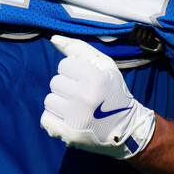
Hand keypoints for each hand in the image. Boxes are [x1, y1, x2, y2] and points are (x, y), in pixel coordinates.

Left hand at [41, 35, 155, 158]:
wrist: (127, 127)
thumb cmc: (113, 92)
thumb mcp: (104, 65)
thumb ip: (78, 49)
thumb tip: (53, 39)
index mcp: (96, 78)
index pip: (64, 65)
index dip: (75, 73)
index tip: (88, 82)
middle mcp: (85, 97)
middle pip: (55, 82)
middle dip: (67, 87)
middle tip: (83, 96)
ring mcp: (76, 117)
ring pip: (49, 100)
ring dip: (60, 103)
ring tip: (77, 108)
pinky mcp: (70, 134)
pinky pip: (45, 119)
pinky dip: (55, 119)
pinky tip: (70, 120)